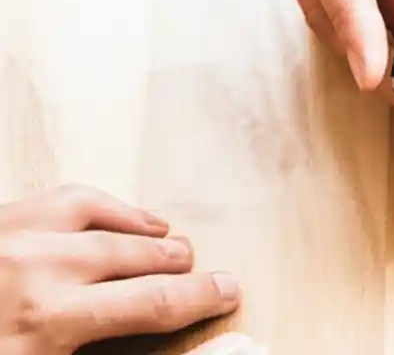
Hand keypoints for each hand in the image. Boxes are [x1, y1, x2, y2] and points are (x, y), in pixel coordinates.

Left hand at [0, 185, 240, 353]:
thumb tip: (211, 344)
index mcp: (48, 319)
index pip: (153, 302)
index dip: (199, 297)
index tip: (226, 292)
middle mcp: (32, 269)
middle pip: (132, 254)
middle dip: (172, 262)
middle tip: (194, 266)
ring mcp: (7, 237)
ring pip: (92, 212)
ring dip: (135, 226)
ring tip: (160, 232)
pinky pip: (54, 199)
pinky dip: (92, 205)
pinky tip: (104, 214)